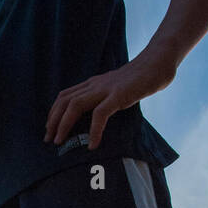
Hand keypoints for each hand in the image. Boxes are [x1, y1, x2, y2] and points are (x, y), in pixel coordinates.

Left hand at [43, 56, 175, 149]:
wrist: (158, 63)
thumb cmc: (140, 79)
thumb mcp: (116, 89)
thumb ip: (105, 99)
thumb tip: (98, 117)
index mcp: (93, 84)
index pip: (65, 96)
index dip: (54, 112)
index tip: (50, 129)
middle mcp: (95, 85)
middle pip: (65, 101)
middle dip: (53, 121)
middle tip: (49, 140)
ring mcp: (106, 89)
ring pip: (75, 105)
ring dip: (64, 125)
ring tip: (60, 142)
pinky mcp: (119, 95)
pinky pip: (100, 114)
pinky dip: (94, 131)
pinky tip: (92, 145)